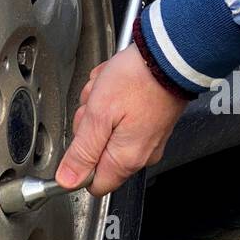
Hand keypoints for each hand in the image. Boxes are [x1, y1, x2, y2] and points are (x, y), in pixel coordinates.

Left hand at [54, 45, 189, 195]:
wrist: (171, 55)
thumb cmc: (139, 80)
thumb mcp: (99, 114)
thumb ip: (82, 152)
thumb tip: (68, 181)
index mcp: (126, 159)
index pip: (93, 183)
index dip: (79, 164)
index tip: (78, 138)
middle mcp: (141, 154)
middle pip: (97, 152)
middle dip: (89, 126)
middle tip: (97, 104)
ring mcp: (148, 137)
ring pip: (107, 131)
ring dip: (100, 108)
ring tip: (109, 89)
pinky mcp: (151, 121)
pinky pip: (122, 117)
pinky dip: (114, 100)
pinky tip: (118, 85)